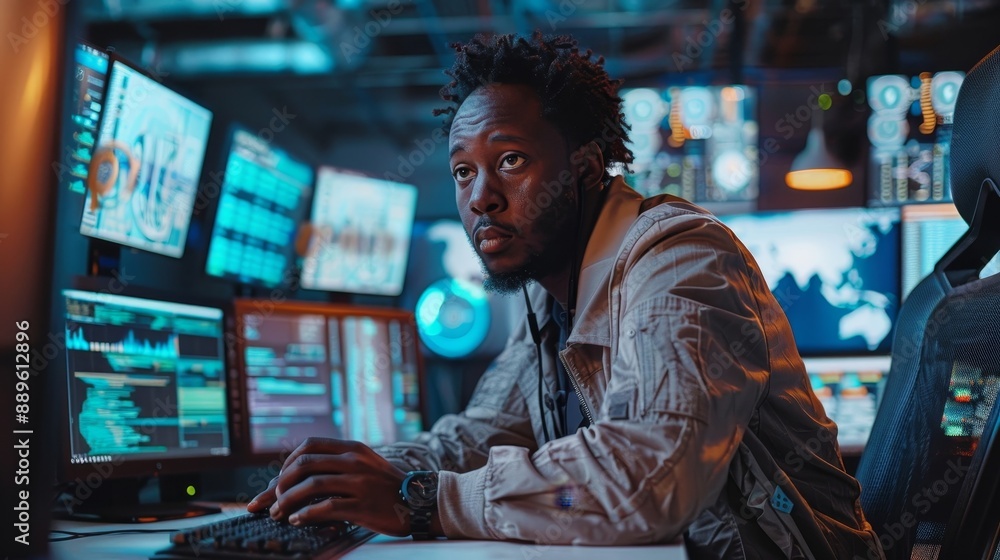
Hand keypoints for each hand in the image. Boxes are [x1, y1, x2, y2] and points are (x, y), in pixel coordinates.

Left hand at [246, 437, 412, 535]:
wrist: (420, 502)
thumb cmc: (386, 487)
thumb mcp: (365, 464)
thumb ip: (338, 464)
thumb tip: (299, 475)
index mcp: (353, 449)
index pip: (310, 446)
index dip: (287, 462)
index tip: (278, 480)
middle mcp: (355, 461)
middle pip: (305, 464)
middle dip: (280, 483)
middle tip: (272, 499)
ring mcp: (359, 483)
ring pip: (311, 485)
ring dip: (287, 500)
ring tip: (277, 513)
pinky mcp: (363, 506)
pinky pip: (326, 508)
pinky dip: (305, 515)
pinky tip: (296, 520)